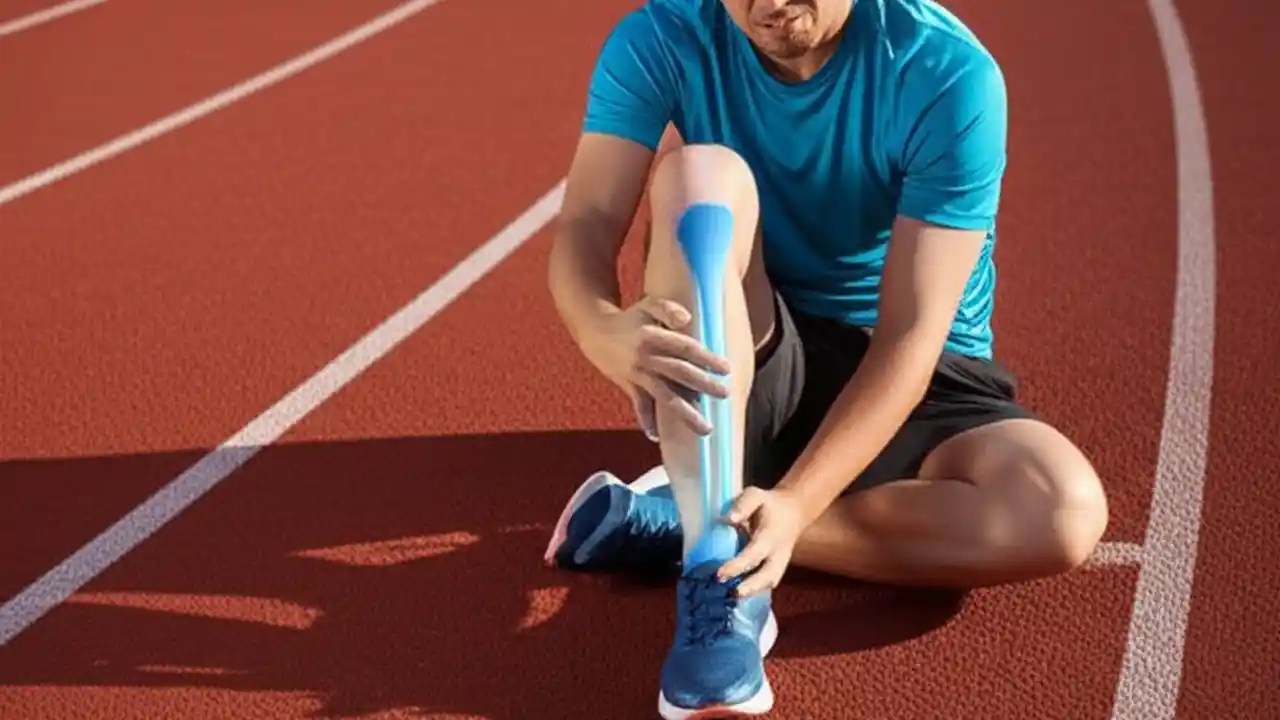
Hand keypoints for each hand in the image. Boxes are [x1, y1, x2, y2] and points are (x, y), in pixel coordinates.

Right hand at [578, 295, 730, 437]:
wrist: (595, 332)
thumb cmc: (630, 318)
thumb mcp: (647, 305)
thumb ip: (667, 308)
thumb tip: (686, 319)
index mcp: (653, 336)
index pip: (684, 347)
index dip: (705, 358)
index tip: (726, 369)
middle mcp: (645, 357)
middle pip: (678, 372)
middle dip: (703, 384)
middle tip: (724, 394)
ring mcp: (636, 374)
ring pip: (664, 395)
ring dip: (685, 413)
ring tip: (705, 429)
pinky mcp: (628, 385)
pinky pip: (640, 406)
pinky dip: (647, 421)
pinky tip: (657, 436)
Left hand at [718, 486, 806, 596]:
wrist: (793, 511)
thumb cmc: (769, 504)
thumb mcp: (755, 495)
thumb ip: (743, 505)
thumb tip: (729, 519)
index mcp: (771, 536)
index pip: (754, 554)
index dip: (737, 566)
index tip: (719, 574)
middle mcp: (778, 553)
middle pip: (768, 576)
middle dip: (749, 588)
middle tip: (730, 594)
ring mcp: (780, 563)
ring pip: (769, 583)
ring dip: (751, 592)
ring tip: (730, 597)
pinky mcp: (777, 569)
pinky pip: (766, 583)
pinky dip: (753, 591)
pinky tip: (735, 594)